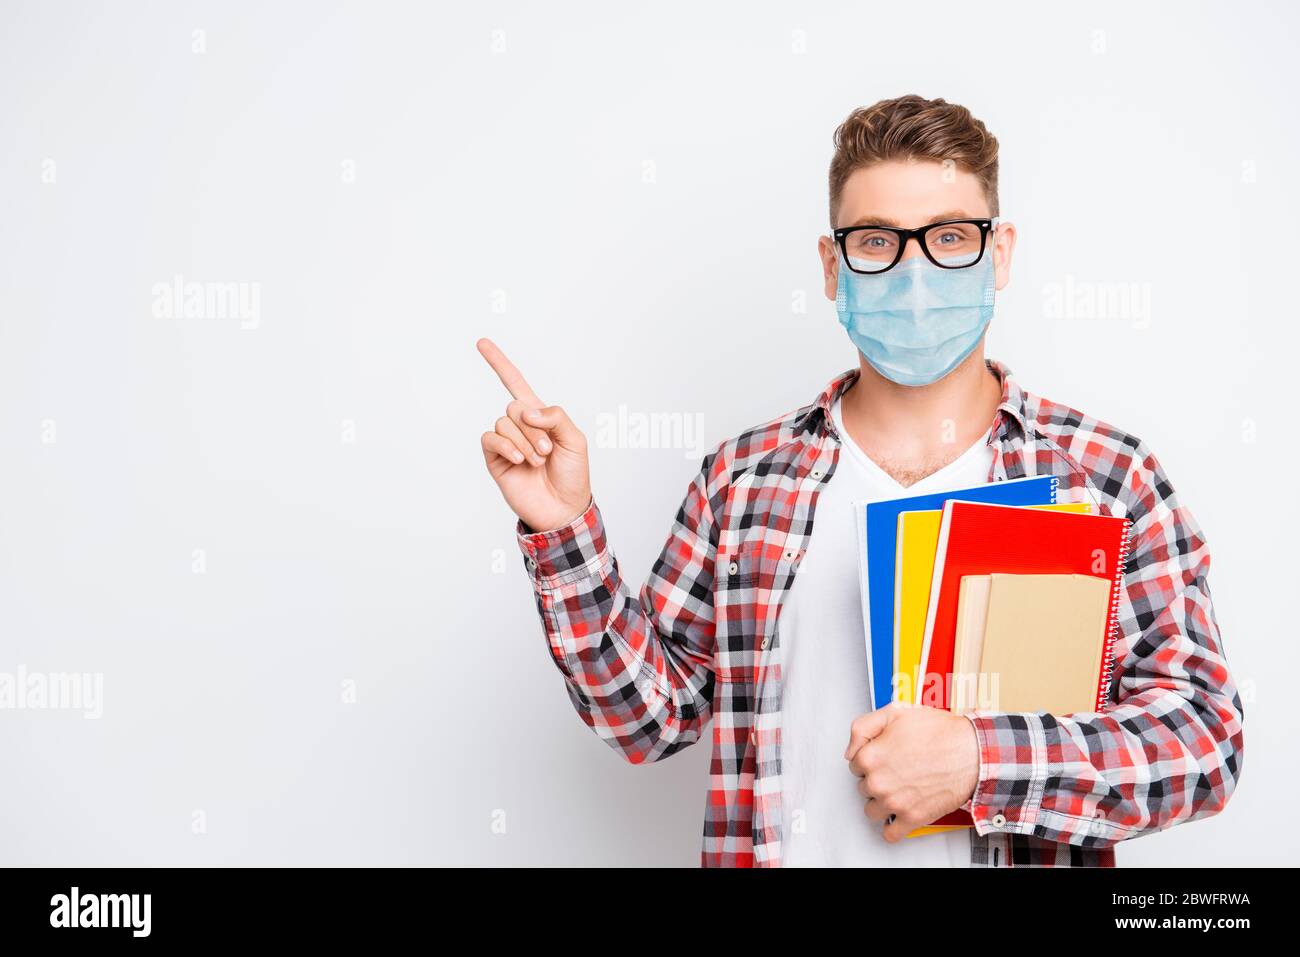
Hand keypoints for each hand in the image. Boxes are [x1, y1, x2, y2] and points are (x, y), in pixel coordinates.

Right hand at [477, 338, 592, 532]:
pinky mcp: (495, 459)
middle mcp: (520, 426)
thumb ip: (555, 416)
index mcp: (540, 416)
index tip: (482, 343)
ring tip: (538, 462)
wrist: (563, 509)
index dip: (499, 363)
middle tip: (547, 452)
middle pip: (515, 406)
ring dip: (524, 441)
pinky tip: (520, 460)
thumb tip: (525, 410)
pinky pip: (490, 439)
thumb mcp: (575, 439)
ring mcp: (506, 443)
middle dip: (534, 428)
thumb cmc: (573, 475)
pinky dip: (506, 446)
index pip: (515, 383)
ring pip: (504, 422)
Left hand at [843, 703, 979, 842]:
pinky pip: (890, 834)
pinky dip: (892, 827)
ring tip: (898, 790)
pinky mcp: (912, 818)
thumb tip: (850, 749)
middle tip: (895, 770)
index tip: (882, 758)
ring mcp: (894, 802)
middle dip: (876, 779)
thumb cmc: (940, 732)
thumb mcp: (895, 712)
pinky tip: (899, 814)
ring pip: (872, 810)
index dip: (869, 759)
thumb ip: (863, 727)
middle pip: (863, 787)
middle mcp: (879, 782)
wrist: (972, 752)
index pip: (854, 765)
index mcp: (871, 756)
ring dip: (881, 802)